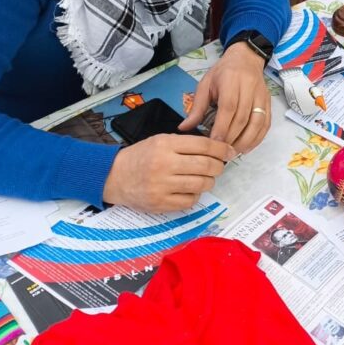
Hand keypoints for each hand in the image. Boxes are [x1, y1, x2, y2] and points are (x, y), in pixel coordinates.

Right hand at [102, 133, 232, 211]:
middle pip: (206, 166)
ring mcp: (162, 186)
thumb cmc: (141, 156)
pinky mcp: (160, 203)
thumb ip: (185, 143)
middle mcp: (164, 164)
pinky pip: (190, 201)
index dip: (222, 148)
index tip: (229, 151)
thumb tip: (216, 148)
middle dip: (219, 166)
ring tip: (205, 177)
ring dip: (209, 181)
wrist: (114, 177)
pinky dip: (196, 195)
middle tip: (219, 166)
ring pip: (201, 184)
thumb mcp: (160, 140)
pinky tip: (191, 189)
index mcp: (165, 145)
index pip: (204, 145)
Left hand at [180, 42, 271, 152]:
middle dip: (232, 138)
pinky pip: (266, 123)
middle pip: (243, 118)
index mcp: (231, 81)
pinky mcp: (268, 102)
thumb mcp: (205, 85)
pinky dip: (258, 138)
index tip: (213, 144)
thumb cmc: (223, 72)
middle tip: (221, 153)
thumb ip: (197, 108)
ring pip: (257, 122)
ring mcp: (261, 96)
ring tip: (233, 153)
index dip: (222, 128)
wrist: (246, 58)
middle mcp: (249, 88)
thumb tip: (184, 128)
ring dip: (246, 141)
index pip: (229, 108)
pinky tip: (247, 147)